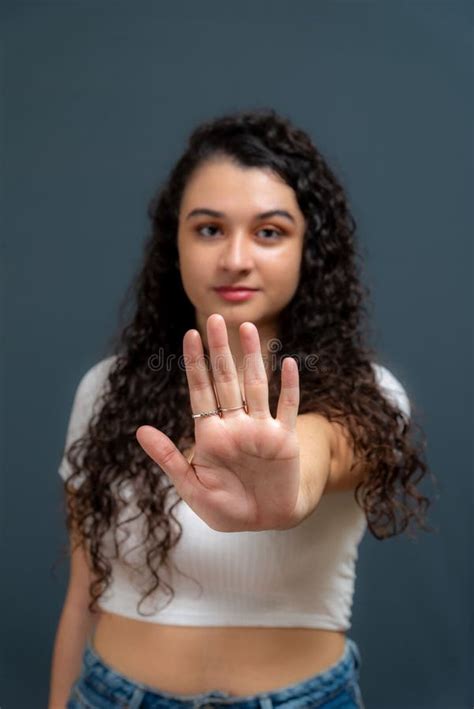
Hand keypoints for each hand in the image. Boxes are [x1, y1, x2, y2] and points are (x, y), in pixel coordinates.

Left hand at [136, 313, 300, 531]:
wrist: (266, 523)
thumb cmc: (227, 509)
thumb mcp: (192, 488)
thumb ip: (169, 458)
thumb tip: (140, 430)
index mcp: (210, 435)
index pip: (200, 392)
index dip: (196, 364)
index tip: (190, 335)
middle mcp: (236, 425)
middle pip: (227, 380)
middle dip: (221, 350)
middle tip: (216, 318)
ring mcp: (261, 430)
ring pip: (256, 386)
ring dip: (254, 358)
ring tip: (249, 329)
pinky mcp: (285, 439)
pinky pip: (288, 408)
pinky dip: (289, 387)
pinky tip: (289, 363)